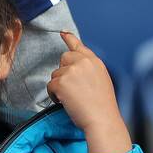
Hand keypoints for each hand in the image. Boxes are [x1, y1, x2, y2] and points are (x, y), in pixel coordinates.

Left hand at [46, 32, 130, 152]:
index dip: (70, 39)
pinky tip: (66, 102)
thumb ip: (88, 70)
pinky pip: (50, 86)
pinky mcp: (62, 81)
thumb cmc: (102, 106)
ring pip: (55, 74)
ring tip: (74, 98)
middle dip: (64, 72)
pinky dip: (54, 95)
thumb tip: (72, 67)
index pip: (79, 46)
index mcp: (95, 62)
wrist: (102, 120)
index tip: (63, 32)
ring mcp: (72, 71)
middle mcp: (84, 62)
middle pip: (63, 58)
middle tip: (74, 89)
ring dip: (60, 86)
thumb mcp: (100, 81)